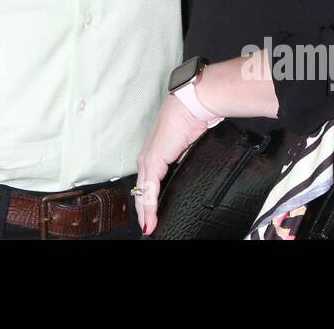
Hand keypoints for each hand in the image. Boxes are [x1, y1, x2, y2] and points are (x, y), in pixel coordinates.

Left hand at [134, 92, 213, 235]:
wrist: (192, 105)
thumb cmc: (193, 120)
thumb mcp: (189, 149)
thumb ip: (184, 162)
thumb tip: (188, 173)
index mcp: (154, 154)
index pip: (147, 183)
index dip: (147, 202)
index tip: (150, 219)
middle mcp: (147, 157)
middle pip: (141, 190)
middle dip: (143, 211)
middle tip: (148, 228)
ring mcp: (148, 159)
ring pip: (142, 192)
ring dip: (144, 212)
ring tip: (148, 228)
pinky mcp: (152, 160)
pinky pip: (149, 189)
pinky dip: (148, 206)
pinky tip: (150, 218)